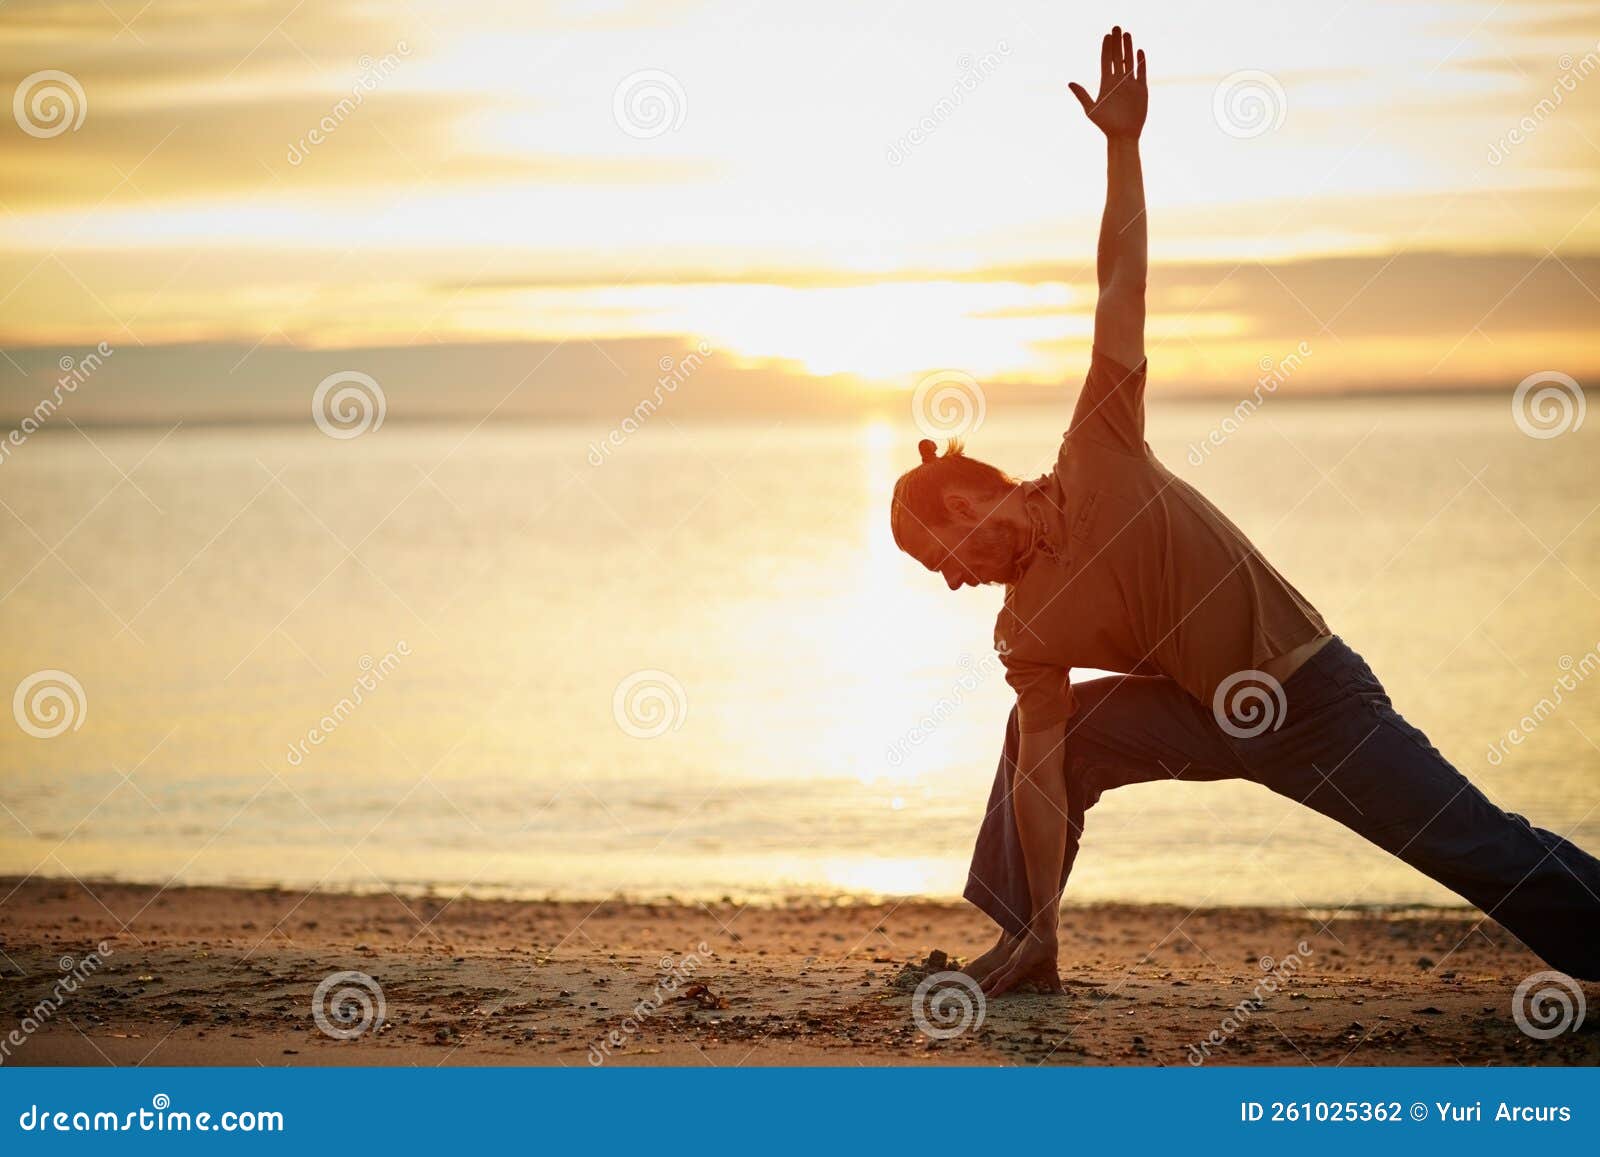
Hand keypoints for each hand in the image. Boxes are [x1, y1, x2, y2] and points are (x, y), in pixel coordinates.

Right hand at [980, 931, 1062, 996]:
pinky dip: (996, 976)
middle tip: (973, 995)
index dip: (997, 989)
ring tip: (979, 990)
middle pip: (995, 976)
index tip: (988, 998)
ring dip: (988, 981)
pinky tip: (994, 981)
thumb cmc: (1047, 945)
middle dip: (984, 986)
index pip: (1005, 980)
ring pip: (997, 972)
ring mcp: (1012, 960)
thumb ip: (1054, 983)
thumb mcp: (1051, 966)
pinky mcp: (1014, 958)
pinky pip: (1003, 969)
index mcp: (1019, 966)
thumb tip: (1062, 996)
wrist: (1042, 927)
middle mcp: (1012, 963)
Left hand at [1068, 25, 1146, 140]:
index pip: (1105, 61)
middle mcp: (1117, 82)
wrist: (1123, 135)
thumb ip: (1082, 94)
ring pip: (1129, 61)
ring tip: (1128, 33)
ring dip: (1128, 48)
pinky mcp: (1141, 90)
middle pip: (1117, 57)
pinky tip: (1139, 51)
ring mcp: (1130, 84)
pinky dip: (1140, 62)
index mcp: (1106, 84)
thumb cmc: (1105, 125)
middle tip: (1117, 27)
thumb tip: (1069, 82)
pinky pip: (1141, 72)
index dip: (1106, 48)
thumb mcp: (1091, 109)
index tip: (1106, 35)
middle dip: (1117, 42)